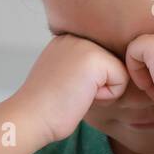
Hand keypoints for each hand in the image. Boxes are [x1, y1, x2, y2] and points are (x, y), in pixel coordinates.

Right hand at [12, 35, 129, 142]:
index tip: (63, 89)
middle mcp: (75, 37)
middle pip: (111, 65)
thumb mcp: (61, 76)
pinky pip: (122, 80)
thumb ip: (80, 68)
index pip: (101, 61)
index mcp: (66, 40)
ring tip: (75, 93)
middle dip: (98, 86)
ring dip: (102, 91)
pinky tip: (81, 96)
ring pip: (118, 71)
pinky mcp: (95, 58)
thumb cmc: (45, 108)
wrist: (31, 117)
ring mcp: (84, 45)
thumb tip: (104, 76)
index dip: (90, 84)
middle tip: (69, 92)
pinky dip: (106, 96)